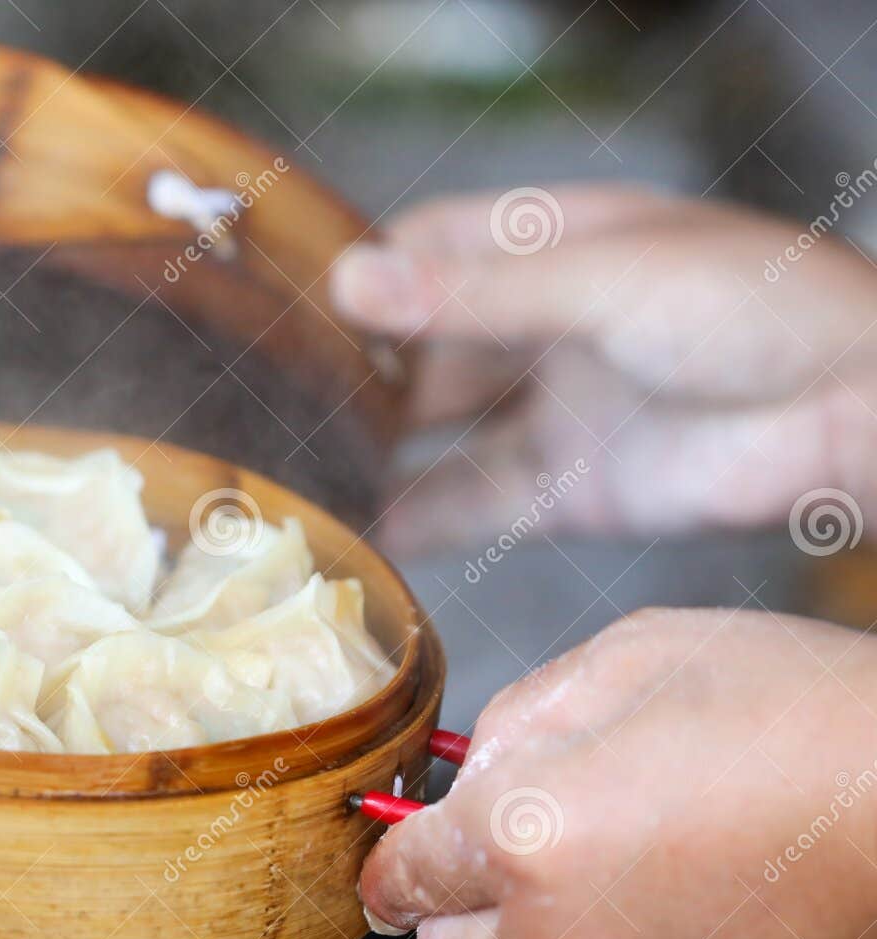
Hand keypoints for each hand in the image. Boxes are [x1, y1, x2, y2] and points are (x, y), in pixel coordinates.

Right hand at [330, 184, 876, 555]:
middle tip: (279, 405)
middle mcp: (543, 329)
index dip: (364, 276)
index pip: (432, 249)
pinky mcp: (568, 489)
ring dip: (376, 454)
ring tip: (300, 471)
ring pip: (438, 434)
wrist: (852, 416)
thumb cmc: (755, 312)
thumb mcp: (602, 282)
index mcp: (554, 247)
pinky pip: (474, 505)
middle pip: (423, 350)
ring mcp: (553, 410)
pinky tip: (362, 532)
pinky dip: (418, 522)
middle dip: (357, 376)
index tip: (289, 310)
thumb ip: (475, 298)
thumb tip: (352, 287)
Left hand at [360, 607, 876, 938]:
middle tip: (495, 856)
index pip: (400, 873)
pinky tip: (670, 905)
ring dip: (531, 938)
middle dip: (448, 909)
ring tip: (617, 865)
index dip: (391, 850)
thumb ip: (521, 718)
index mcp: (523, 840)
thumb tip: (473, 772)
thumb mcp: (633, 660)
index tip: (400, 840)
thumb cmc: (800, 719)